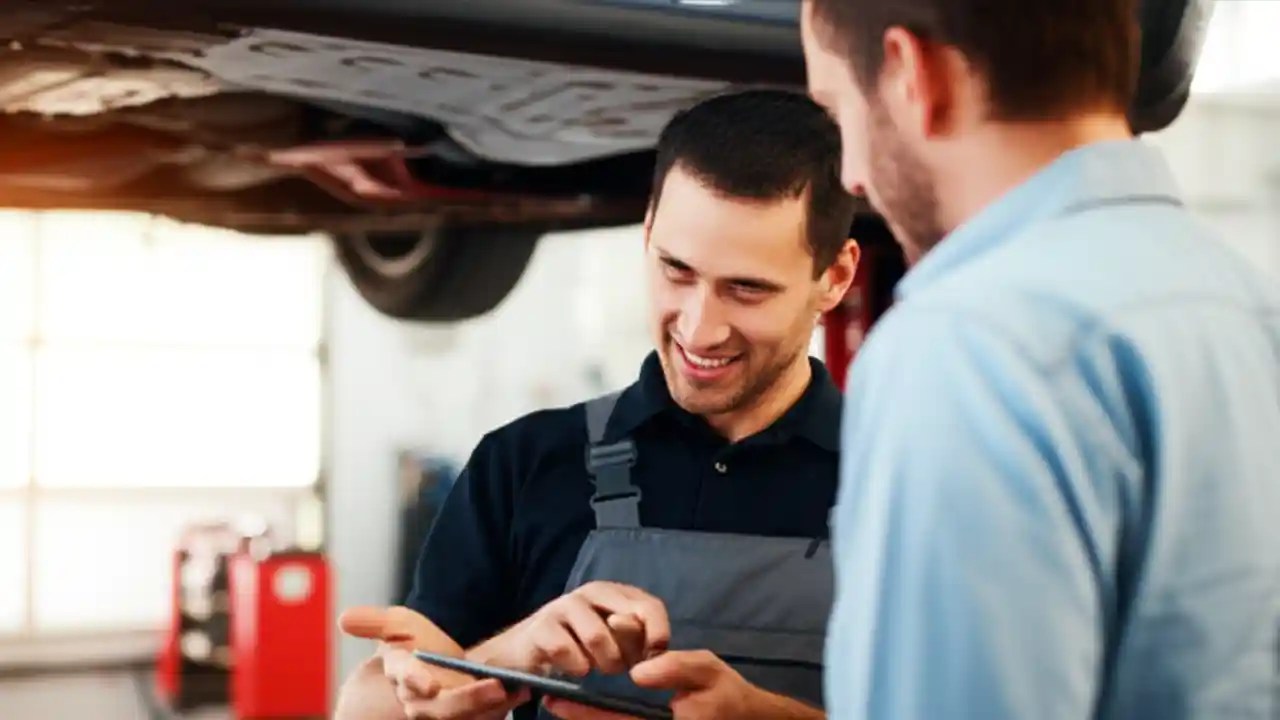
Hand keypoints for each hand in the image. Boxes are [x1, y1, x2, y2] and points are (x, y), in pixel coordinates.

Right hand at [340, 605, 529, 719]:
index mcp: (402, 672)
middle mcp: (421, 699)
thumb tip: (344, 619)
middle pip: (442, 707)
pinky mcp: (467, 716)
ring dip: (493, 706)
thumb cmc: (415, 645)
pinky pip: (483, 718)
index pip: (405, 676)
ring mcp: (443, 712)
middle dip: (468, 699)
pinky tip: (521, 693)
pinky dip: (501, 709)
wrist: (435, 666)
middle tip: (496, 686)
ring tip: (518, 687)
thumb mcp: (398, 626)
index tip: (428, 683)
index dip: (414, 680)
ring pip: (466, 717)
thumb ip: (375, 622)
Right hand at [476, 581, 669, 676]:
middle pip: (625, 621)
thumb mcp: (612, 640)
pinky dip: (575, 667)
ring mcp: (564, 606)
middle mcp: (590, 592)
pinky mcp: (541, 627)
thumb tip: (655, 648)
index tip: (654, 658)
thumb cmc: (577, 645)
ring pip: (597, 638)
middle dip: (626, 654)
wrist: (525, 650)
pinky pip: (568, 652)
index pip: (649, 606)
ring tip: (592, 668)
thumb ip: (635, 637)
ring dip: (601, 663)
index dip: (658, 634)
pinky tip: (572, 668)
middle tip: (615, 666)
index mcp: (613, 593)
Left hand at [543, 651, 787, 719]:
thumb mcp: (707, 671)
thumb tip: (637, 671)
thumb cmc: (728, 695)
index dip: (584, 713)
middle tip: (550, 704)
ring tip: (562, 707)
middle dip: (581, 719)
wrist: (751, 719)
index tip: (555, 702)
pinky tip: (590, 712)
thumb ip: (674, 669)